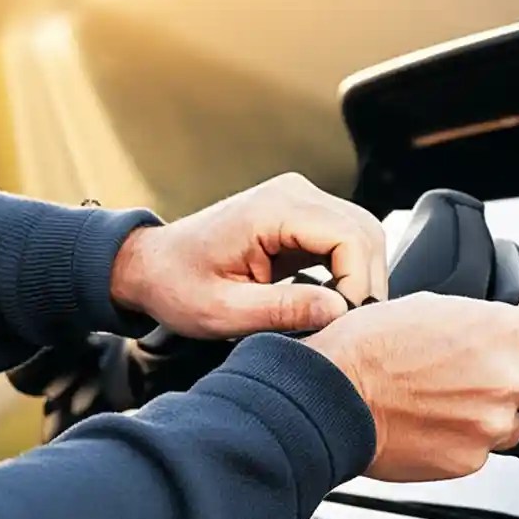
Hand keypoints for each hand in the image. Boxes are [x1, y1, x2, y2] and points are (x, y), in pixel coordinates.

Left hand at [110, 173, 386, 337]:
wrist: (152, 264)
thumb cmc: (178, 286)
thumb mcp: (224, 311)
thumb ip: (283, 309)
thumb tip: (340, 310)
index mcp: (273, 209)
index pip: (349, 237)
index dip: (358, 283)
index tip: (342, 321)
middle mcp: (294, 193)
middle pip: (365, 233)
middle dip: (367, 282)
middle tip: (348, 325)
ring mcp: (300, 199)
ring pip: (363, 235)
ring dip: (361, 277)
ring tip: (339, 315)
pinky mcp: (303, 215)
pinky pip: (347, 239)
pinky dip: (350, 271)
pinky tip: (332, 301)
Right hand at [306, 292, 518, 481]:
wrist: (332, 395)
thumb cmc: (369, 347)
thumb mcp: (431, 307)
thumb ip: (485, 318)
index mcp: (499, 331)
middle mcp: (504, 378)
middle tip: (503, 386)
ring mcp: (489, 423)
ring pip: (515, 427)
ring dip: (492, 419)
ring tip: (448, 405)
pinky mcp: (469, 460)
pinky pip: (481, 453)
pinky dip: (463, 443)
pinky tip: (431, 425)